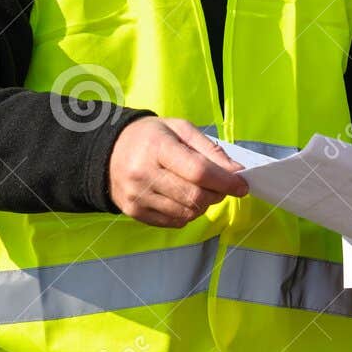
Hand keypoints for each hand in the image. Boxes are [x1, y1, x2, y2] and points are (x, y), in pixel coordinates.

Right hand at [108, 117, 248, 227]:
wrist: (110, 151)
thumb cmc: (150, 137)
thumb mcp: (180, 129)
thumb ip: (210, 150)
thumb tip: (236, 172)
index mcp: (156, 147)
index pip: (198, 171)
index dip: (225, 181)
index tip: (242, 185)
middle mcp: (143, 174)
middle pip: (194, 196)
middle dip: (217, 194)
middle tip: (222, 186)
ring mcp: (137, 196)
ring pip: (187, 212)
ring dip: (203, 204)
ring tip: (200, 189)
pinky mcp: (135, 212)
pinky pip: (174, 222)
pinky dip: (188, 213)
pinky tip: (183, 198)